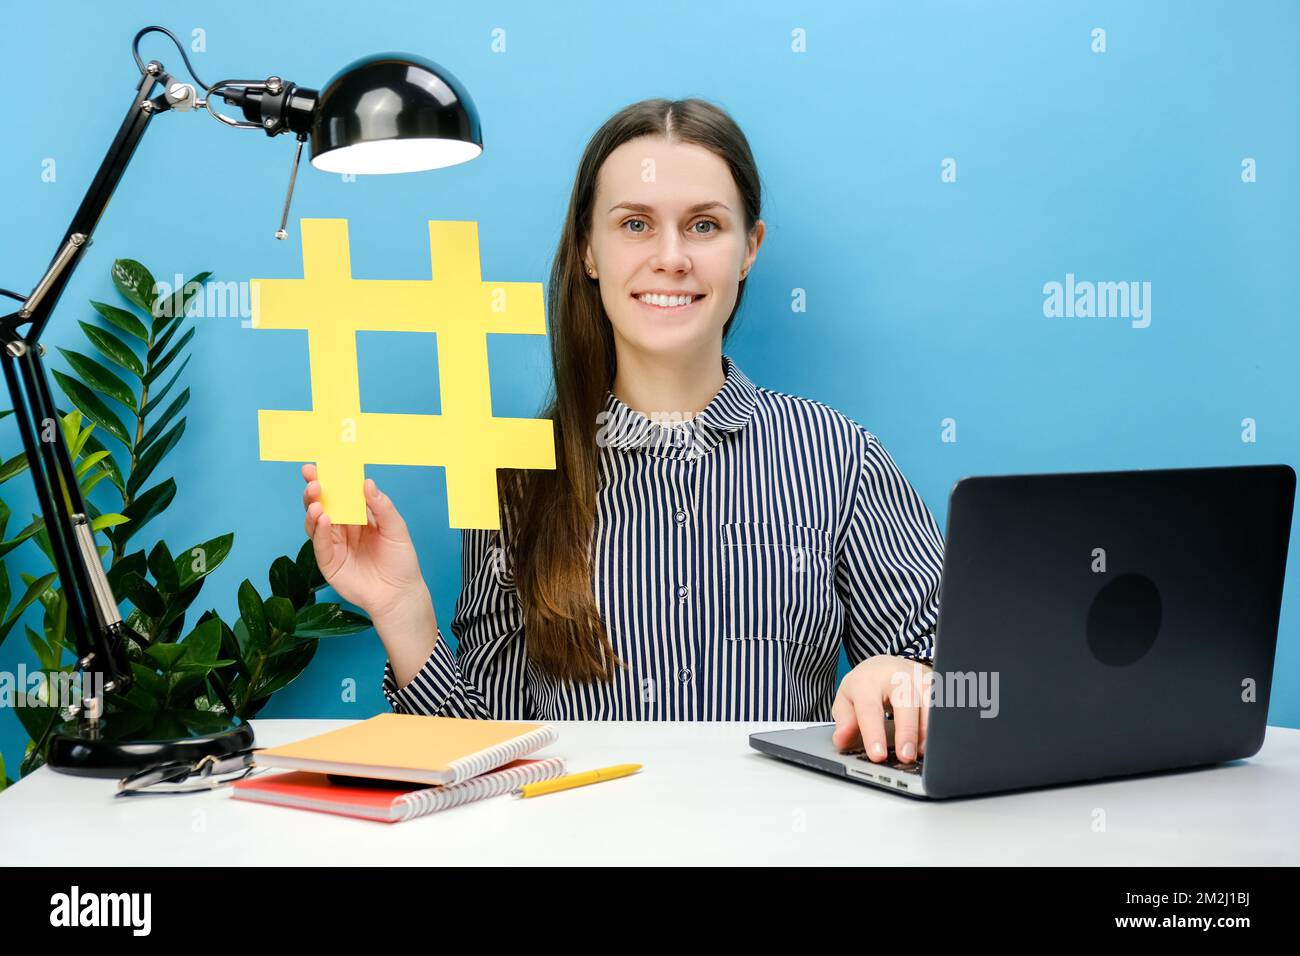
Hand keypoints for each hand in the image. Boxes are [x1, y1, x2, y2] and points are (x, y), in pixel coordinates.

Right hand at [301, 463, 426, 621]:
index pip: (341, 494)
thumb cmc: (400, 561)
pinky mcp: (328, 562)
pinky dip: (319, 530)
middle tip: (312, 478)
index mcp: (358, 517)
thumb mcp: (396, 529)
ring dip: (314, 509)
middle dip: (315, 490)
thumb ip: (382, 507)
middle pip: (323, 505)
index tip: (320, 466)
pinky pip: (320, 544)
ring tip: (317, 499)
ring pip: (316, 523)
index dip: (330, 480)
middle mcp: (342, 528)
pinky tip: (322, 518)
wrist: (399, 594)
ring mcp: (333, 545)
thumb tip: (367, 482)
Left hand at [831, 655, 933, 763]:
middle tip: (905, 757)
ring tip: (922, 753)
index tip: (878, 755)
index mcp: (868, 681)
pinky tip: (937, 741)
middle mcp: (896, 675)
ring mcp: (918, 677)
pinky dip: (942, 723)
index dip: (874, 733)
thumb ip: (844, 721)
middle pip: (905, 701)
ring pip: (930, 701)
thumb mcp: (846, 700)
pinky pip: (943, 703)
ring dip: (928, 730)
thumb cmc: (867, 686)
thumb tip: (841, 740)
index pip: (870, 708)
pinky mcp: (936, 682)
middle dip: (907, 731)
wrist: (886, 665)